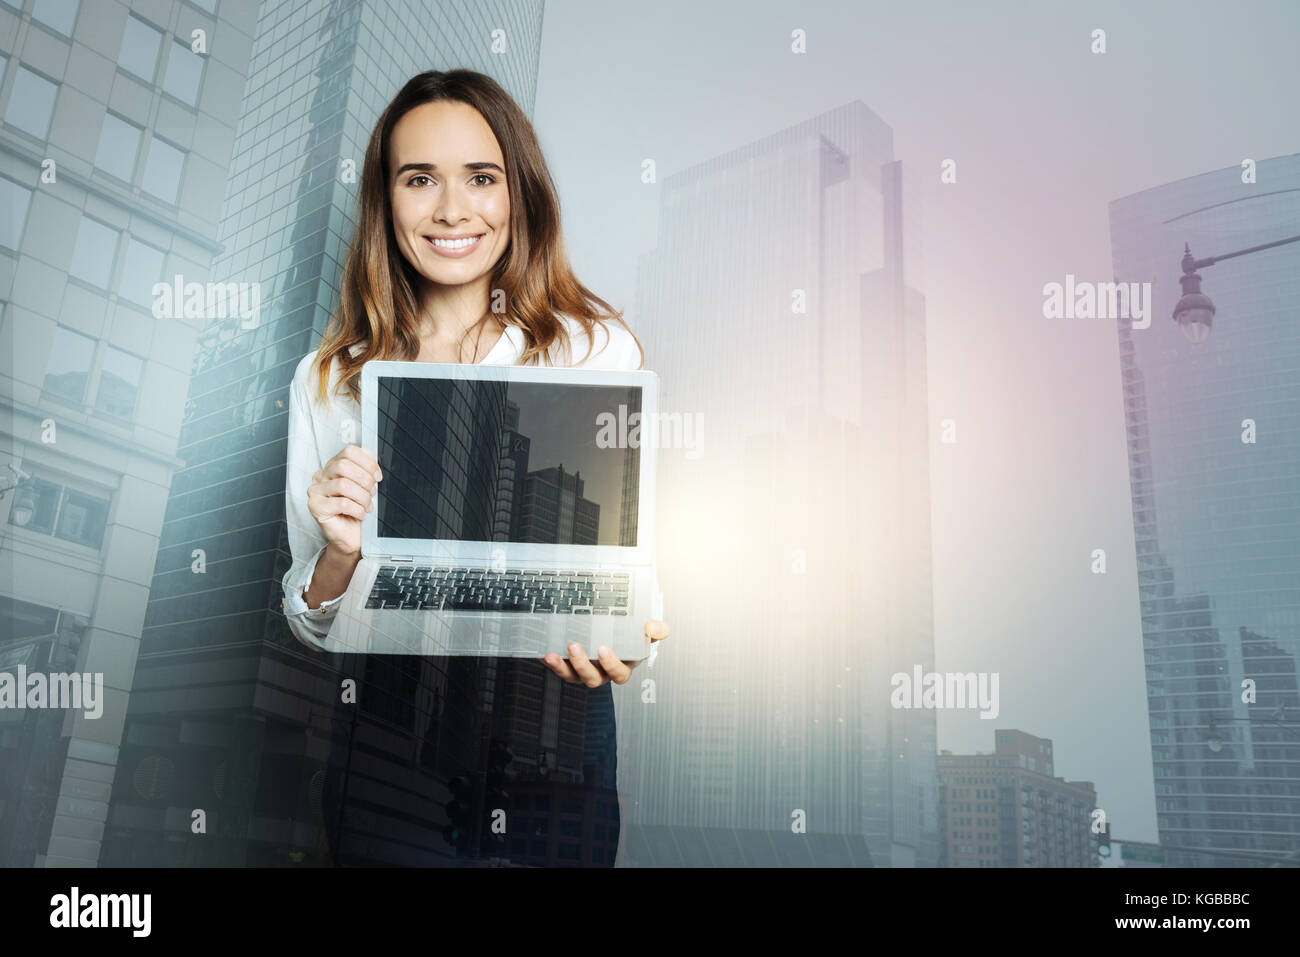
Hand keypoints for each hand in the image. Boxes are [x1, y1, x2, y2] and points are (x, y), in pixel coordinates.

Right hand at [306, 444, 381, 555]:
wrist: (350, 536)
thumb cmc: (356, 511)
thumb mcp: (364, 488)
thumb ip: (366, 473)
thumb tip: (375, 465)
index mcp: (333, 466)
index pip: (349, 452)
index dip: (367, 462)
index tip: (377, 476)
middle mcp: (321, 476)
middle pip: (343, 466)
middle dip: (364, 480)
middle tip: (372, 493)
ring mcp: (315, 491)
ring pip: (343, 484)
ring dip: (362, 497)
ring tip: (367, 506)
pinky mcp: (315, 507)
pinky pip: (342, 503)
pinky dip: (357, 509)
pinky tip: (361, 514)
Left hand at [542, 620, 669, 686]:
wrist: (608, 626)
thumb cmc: (629, 633)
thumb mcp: (644, 630)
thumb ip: (654, 630)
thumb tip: (655, 629)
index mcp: (622, 666)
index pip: (620, 674)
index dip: (611, 665)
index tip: (604, 649)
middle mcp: (602, 672)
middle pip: (593, 680)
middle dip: (583, 666)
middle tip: (575, 647)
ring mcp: (583, 671)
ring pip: (573, 677)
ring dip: (563, 667)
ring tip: (553, 654)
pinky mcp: (568, 665)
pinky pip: (559, 668)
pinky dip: (551, 663)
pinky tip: (544, 652)